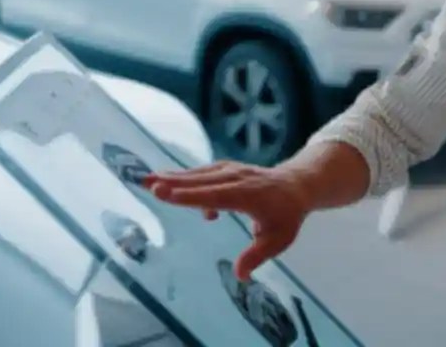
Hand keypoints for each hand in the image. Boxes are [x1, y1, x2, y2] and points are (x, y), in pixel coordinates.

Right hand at [143, 160, 312, 279]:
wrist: (298, 185)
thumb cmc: (287, 214)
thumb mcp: (278, 239)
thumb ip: (256, 256)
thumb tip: (239, 276)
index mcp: (246, 195)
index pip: (214, 195)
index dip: (189, 196)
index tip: (166, 194)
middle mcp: (236, 179)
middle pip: (201, 181)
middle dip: (174, 182)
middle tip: (147, 183)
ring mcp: (231, 171)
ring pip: (199, 174)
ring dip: (173, 176)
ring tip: (148, 179)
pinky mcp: (227, 169)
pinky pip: (203, 173)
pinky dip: (185, 178)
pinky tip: (170, 186)